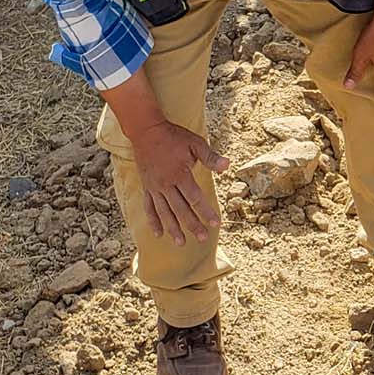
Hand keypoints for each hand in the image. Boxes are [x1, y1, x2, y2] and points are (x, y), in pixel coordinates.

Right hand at [129, 121, 229, 245]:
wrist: (146, 131)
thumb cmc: (174, 137)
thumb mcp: (195, 143)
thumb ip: (210, 157)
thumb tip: (228, 165)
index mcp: (179, 174)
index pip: (195, 198)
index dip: (205, 211)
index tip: (216, 223)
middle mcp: (165, 184)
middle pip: (180, 209)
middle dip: (192, 225)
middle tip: (203, 238)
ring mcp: (154, 187)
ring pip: (164, 212)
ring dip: (173, 228)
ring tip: (181, 243)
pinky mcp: (146, 187)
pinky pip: (148, 207)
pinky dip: (153, 221)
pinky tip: (159, 234)